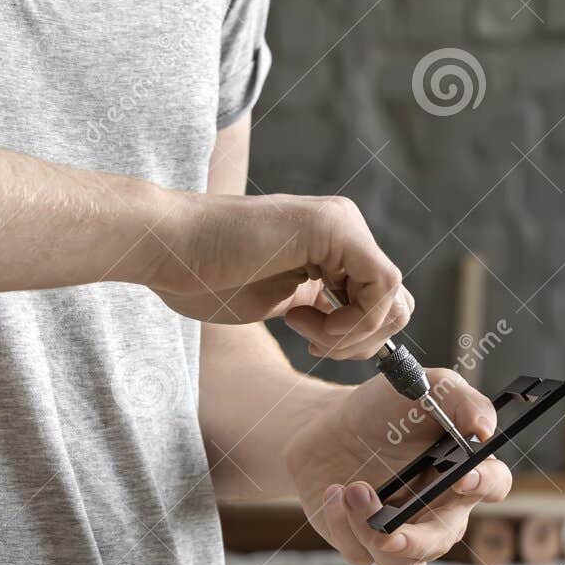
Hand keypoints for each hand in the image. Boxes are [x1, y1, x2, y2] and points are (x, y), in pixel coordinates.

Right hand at [151, 193, 413, 359]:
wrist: (166, 249)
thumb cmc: (207, 279)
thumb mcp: (283, 302)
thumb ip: (326, 310)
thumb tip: (369, 340)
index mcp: (334, 245)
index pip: (382, 302)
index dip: (359, 337)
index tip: (313, 341)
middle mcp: (344, 228)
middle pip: (398, 302)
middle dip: (363, 341)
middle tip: (314, 342)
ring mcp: (342, 223)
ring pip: (394, 298)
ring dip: (353, 334)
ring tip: (303, 328)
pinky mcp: (335, 227)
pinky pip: (381, 286)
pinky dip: (350, 320)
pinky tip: (300, 317)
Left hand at [283, 369, 512, 564]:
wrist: (326, 427)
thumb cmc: (383, 409)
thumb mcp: (425, 388)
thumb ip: (462, 400)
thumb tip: (485, 428)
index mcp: (463, 472)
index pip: (494, 485)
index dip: (484, 485)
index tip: (461, 477)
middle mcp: (440, 510)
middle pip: (443, 540)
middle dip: (416, 540)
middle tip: (388, 528)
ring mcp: (404, 532)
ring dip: (374, 534)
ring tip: (352, 491)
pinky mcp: (367, 545)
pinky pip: (362, 553)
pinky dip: (343, 522)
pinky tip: (335, 492)